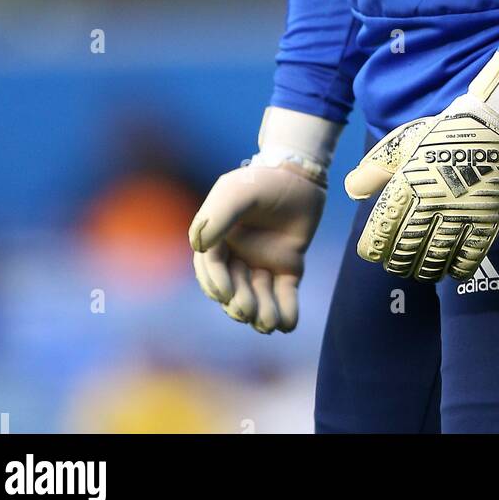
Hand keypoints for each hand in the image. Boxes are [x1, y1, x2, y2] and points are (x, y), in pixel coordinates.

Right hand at [188, 162, 324, 332]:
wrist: (300, 175)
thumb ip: (217, 215)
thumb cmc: (262, 181)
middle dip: (238, 304)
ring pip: (258, 297)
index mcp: (218, 240)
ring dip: (261, 314)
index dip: (216, 284)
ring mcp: (263, 264)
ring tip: (268, 323)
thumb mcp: (236, 192)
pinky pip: (286, 296)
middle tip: (248, 310)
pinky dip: (287, 312)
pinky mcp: (288, 268)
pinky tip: (288, 324)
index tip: (226, 293)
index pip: (211, 269)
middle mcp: (238, 257)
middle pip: (234, 289)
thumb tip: (198, 246)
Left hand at [344, 93, 498, 282]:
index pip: (383, 228)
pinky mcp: (485, 220)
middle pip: (407, 249)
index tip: (370, 253)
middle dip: (396, 263)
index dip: (373, 247)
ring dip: (423, 270)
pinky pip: (468, 257)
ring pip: (436, 259)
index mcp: (408, 183)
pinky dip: (456, 269)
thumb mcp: (399, 145)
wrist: (487, 127)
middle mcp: (432, 202)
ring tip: (417, 270)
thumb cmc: (437, 136)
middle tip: (394, 265)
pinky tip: (449, 267)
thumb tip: (351, 191)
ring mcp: (460, 213)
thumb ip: (373, 171)